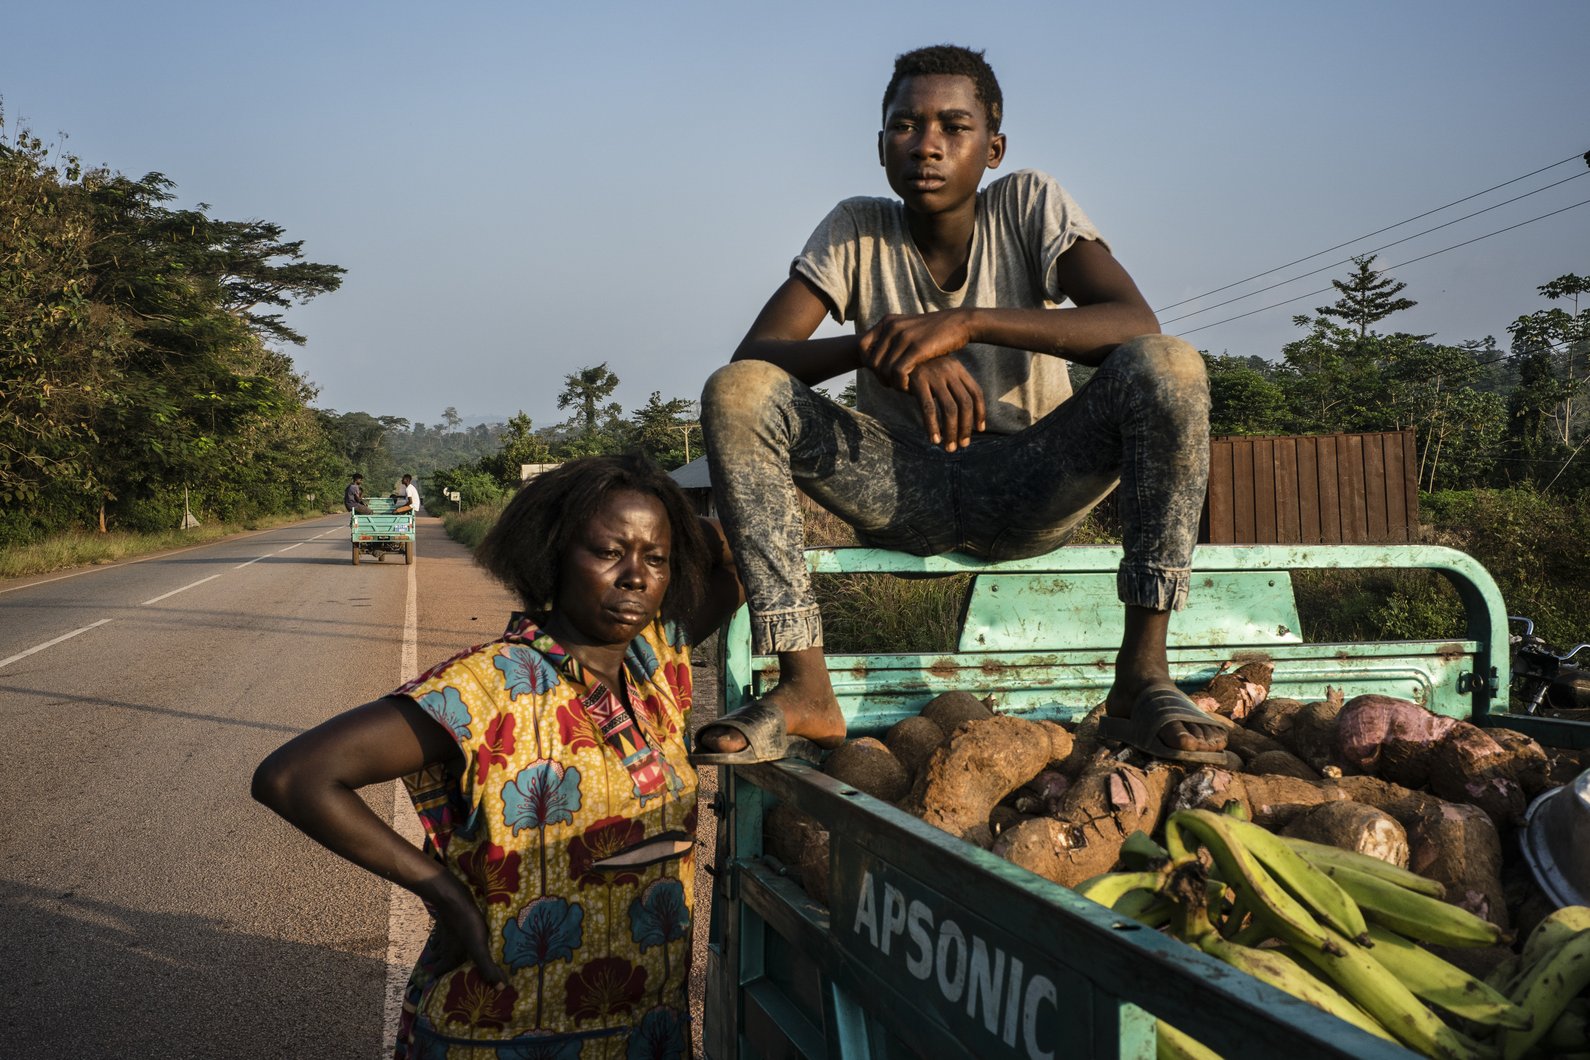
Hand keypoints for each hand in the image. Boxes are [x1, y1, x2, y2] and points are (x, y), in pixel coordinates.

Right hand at [425, 872, 508, 986]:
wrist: (453, 899)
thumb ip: (488, 968)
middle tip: (443, 973)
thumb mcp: (479, 948)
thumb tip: (501, 989)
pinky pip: (444, 933)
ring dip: (441, 953)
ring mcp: (443, 933)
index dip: (438, 981)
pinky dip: (446, 937)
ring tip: (445, 957)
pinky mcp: (448, 920)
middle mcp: (443, 947)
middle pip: (438, 961)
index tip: (440, 988)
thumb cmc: (467, 926)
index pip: (439, 974)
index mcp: (449, 957)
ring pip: (439, 947)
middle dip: (441, 967)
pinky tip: (451, 935)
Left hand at [859, 310, 973, 389]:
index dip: (867, 363)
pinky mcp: (916, 348)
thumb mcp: (908, 329)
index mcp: (887, 321)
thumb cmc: (935, 332)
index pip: (862, 347)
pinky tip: (910, 387)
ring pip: (884, 370)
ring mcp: (903, 336)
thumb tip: (874, 358)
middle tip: (894, 384)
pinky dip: (901, 385)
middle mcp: (892, 326)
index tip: (881, 373)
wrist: (960, 323)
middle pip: (871, 362)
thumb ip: (892, 339)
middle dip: (880, 378)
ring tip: (903, 386)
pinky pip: (898, 373)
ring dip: (892, 384)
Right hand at [906, 358, 985, 450]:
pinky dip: (933, 426)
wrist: (896, 351)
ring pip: (950, 409)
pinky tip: (934, 439)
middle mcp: (949, 371)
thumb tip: (962, 417)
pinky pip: (929, 408)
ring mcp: (934, 375)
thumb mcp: (939, 372)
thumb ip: (950, 387)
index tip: (980, 429)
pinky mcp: (918, 381)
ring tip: (949, 447)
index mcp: (958, 368)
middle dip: (966, 427)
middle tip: (963, 445)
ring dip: (951, 431)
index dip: (980, 412)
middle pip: (965, 403)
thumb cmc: (919, 367)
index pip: (976, 392)